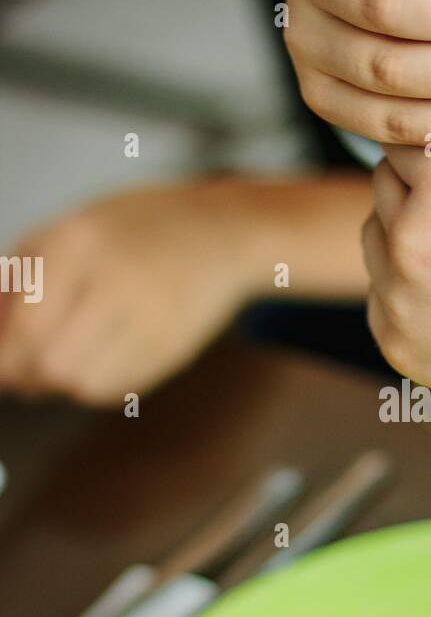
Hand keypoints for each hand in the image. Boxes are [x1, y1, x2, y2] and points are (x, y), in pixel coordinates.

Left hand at [0, 180, 274, 405]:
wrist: (222, 233)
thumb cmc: (135, 228)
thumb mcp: (69, 228)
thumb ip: (20, 277)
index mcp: (80, 241)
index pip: (28, 327)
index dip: (4, 358)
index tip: (1, 369)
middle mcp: (119, 279)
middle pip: (54, 364)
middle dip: (30, 377)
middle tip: (23, 374)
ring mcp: (154, 316)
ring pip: (86, 385)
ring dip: (65, 382)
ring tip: (67, 358)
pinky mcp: (176, 346)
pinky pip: (120, 388)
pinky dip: (99, 383)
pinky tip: (101, 357)